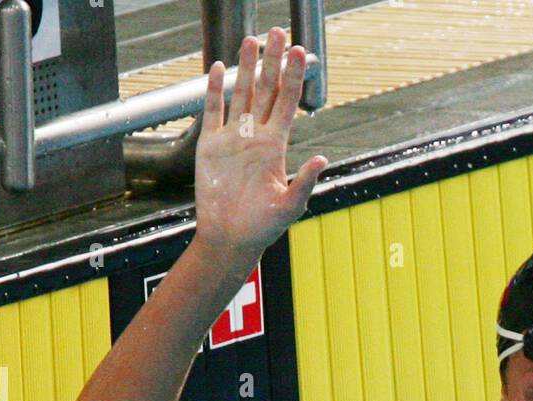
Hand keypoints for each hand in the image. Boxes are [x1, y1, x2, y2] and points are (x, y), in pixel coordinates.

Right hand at [194, 27, 328, 255]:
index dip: (293, 77)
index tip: (299, 51)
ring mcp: (233, 138)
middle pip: (267, 89)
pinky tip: (219, 68)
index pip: (288, 103)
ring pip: (241, 93)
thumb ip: (305, 182)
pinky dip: (216, 90)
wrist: (230, 237)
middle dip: (272, 60)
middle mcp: (256, 136)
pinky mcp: (210, 145)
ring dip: (245, 66)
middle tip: (278, 31)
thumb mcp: (289, 206)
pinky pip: (213, 111)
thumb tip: (322, 159)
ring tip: (250, 38)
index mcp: (277, 147)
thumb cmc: (262, 226)